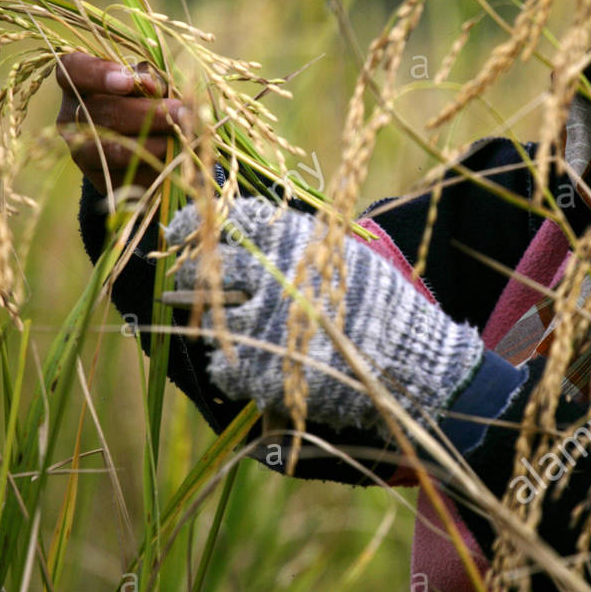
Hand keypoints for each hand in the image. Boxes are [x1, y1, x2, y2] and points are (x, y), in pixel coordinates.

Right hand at [54, 52, 191, 191]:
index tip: (128, 81)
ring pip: (113, 147)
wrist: (147, 147)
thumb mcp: (148, 82)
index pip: (73, 69)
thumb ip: (149, 78)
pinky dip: (154, 165)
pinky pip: (127, 173)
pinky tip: (173, 157)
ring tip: (180, 135)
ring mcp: (81, 150)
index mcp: (76, 81)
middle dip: (147, 112)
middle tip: (181, 111)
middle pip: (103, 111)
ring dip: (153, 142)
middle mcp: (70, 116)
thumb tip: (151, 85)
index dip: (98, 74)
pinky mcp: (98, 177)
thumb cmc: (147, 100)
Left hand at [164, 199, 484, 431]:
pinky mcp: (269, 370)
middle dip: (188, 276)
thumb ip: (297, 242)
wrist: (411, 358)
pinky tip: (238, 361)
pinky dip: (226, 365)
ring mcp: (268, 326)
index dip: (194, 224)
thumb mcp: (342, 255)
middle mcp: (274, 278)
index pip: (227, 221)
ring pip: (211, 319)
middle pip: (209, 270)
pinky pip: (225, 366)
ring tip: (208, 321)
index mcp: (294, 244)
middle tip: (182, 281)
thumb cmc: (381, 303)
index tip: (179, 232)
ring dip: (204, 319)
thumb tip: (251, 228)